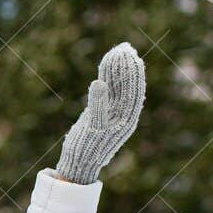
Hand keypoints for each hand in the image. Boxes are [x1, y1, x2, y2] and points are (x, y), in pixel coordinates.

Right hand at [56, 42, 145, 183]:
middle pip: (128, 85)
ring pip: (118, 86)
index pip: (133, 90)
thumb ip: (97, 104)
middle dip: (126, 67)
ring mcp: (113, 112)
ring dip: (117, 70)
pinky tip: (106, 65)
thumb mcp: (92, 126)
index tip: (130, 56)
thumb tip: (99, 82)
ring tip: (117, 51)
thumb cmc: (87, 148)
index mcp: (127, 118)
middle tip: (125, 49)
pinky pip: (108, 91)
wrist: (79, 163)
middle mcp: (123, 114)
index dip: (132, 72)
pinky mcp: (103, 111)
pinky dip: (107, 78)